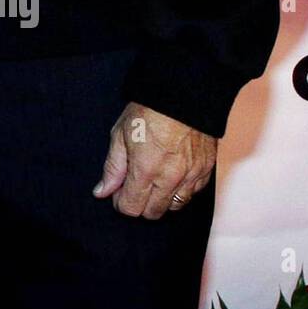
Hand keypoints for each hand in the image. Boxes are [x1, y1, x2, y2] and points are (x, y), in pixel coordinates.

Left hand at [93, 101, 216, 218]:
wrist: (184, 95)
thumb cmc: (149, 110)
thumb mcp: (120, 134)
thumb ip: (112, 168)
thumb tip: (102, 192)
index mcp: (145, 170)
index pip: (131, 208)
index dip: (120, 202)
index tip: (118, 191)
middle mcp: (170, 179)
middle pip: (152, 212)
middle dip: (139, 203)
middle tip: (134, 184)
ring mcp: (191, 177)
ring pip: (173, 207)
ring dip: (160, 200)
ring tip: (153, 179)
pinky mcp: (205, 172)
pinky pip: (191, 194)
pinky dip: (179, 191)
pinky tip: (171, 176)